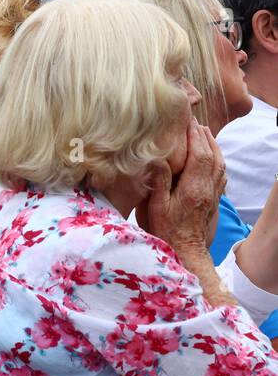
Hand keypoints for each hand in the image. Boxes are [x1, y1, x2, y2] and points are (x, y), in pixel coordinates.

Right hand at [141, 120, 226, 256]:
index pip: (199, 156)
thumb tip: (159, 159)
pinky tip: (211, 157)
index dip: (195, 137)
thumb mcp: (156, 208)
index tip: (187, 122)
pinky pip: (220, 175)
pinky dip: (217, 161)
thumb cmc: (166, 231)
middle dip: (204, 137)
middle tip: (195, 122)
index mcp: (193, 189)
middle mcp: (207, 189)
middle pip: (212, 157)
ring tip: (204, 134)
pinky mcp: (213, 201)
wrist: (186, 253)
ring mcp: (213, 195)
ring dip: (213, 147)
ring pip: (219, 165)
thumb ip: (159, 182)